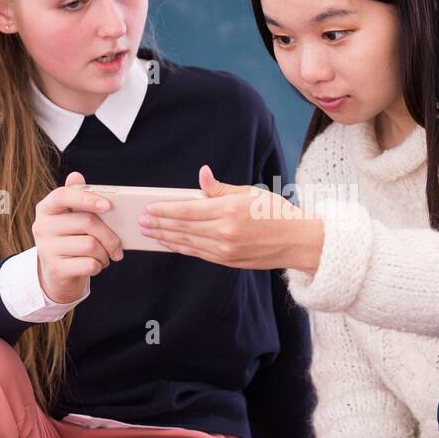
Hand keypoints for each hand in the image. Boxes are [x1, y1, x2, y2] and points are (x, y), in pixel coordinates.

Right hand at [31, 171, 123, 303]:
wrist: (57, 274)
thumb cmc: (70, 240)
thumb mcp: (71, 218)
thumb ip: (76, 197)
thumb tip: (76, 175)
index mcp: (46, 209)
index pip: (63, 196)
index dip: (87, 199)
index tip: (108, 206)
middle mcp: (41, 227)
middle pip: (86, 222)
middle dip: (109, 236)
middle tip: (117, 246)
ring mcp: (46, 249)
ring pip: (91, 245)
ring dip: (105, 253)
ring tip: (105, 256)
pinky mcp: (55, 269)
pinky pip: (89, 264)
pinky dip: (99, 266)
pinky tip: (96, 265)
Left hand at [137, 165, 323, 271]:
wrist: (297, 242)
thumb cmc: (277, 213)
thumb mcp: (251, 193)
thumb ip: (221, 188)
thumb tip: (202, 175)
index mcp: (229, 211)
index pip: (187, 210)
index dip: (165, 210)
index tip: (149, 208)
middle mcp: (224, 232)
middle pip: (182, 227)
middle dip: (159, 224)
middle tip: (141, 221)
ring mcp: (225, 250)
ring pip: (187, 243)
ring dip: (165, 237)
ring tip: (149, 232)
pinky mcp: (228, 261)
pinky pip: (198, 254)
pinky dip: (181, 248)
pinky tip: (170, 243)